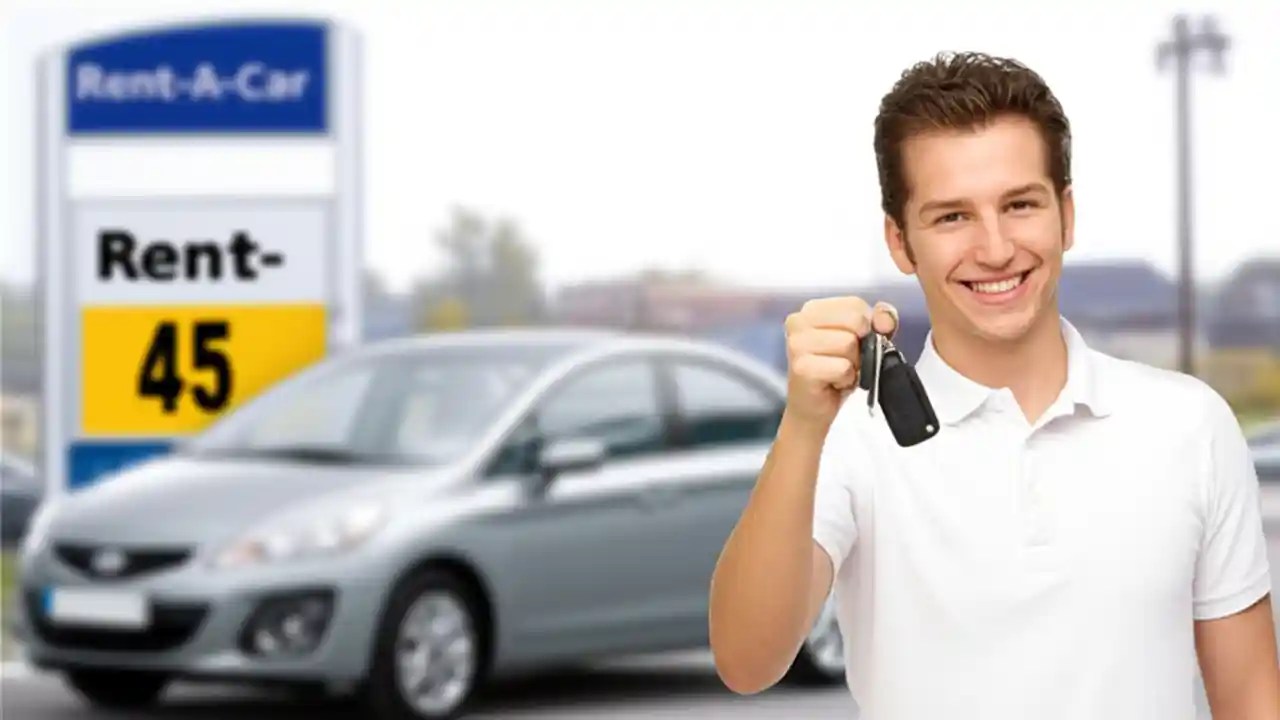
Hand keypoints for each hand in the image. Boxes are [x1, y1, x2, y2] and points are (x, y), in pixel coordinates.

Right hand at [782, 297, 897, 429]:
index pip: (855, 304)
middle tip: (845, 361)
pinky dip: (846, 379)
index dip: (868, 326)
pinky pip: (843, 368)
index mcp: (812, 309)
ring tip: (838, 372)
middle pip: (854, 322)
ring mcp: (796, 344)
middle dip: (859, 346)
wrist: (814, 407)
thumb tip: (885, 320)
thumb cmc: (837, 370)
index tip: (856, 343)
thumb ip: (879, 321)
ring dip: (853, 365)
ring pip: (849, 344)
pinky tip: (833, 383)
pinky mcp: (801, 368)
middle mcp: (798, 321)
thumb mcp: (864, 339)